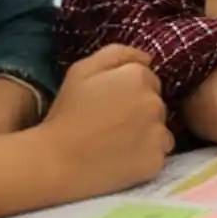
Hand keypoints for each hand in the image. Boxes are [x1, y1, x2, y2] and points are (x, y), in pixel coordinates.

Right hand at [36, 44, 175, 199]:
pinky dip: (146, 156)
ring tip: (116, 143)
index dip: (127, 90)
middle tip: (110, 123)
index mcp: (138, 77)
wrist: (56, 163)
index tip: (108, 103)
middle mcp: (154, 103)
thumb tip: (147, 58)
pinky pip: (160, 154)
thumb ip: (117, 55)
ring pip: (160, 128)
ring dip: (147, 133)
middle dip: (139, 110)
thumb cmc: (66, 113)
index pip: (148, 78)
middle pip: (156, 103)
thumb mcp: (82, 71)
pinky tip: (123, 159)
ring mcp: (158, 133)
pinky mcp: (156, 161)